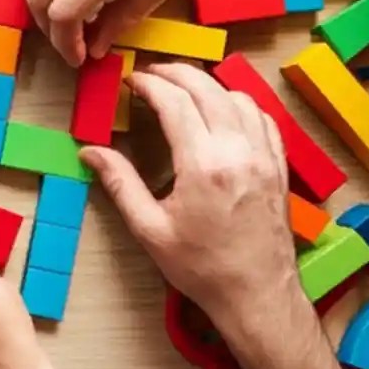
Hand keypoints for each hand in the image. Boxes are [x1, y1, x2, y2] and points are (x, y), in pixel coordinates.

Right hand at [80, 64, 295, 330]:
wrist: (256, 294)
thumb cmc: (200, 267)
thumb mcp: (149, 229)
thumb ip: (120, 183)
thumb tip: (90, 152)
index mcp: (203, 165)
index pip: (175, 103)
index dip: (149, 84)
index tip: (131, 81)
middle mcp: (238, 151)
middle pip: (207, 89)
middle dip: (176, 74)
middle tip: (151, 73)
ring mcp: (264, 156)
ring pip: (238, 97)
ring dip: (208, 85)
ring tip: (182, 87)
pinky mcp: (278, 166)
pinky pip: (262, 117)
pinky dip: (238, 103)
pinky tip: (221, 109)